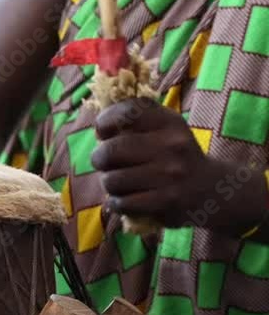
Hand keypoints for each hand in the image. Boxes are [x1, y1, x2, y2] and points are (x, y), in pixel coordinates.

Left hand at [91, 98, 266, 233]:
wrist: (215, 190)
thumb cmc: (177, 157)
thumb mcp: (166, 130)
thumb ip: (136, 122)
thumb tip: (99, 126)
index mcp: (169, 123)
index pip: (128, 111)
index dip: (106, 120)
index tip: (103, 132)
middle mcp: (172, 146)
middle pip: (110, 150)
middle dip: (99, 158)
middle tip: (103, 162)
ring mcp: (171, 175)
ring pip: (112, 180)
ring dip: (108, 183)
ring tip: (117, 183)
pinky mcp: (167, 202)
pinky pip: (122, 202)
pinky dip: (116, 203)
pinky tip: (125, 200)